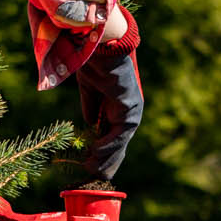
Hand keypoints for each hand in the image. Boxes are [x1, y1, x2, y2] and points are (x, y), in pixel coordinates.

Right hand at [76, 8, 141, 180]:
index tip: (91, 163)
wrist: (99, 44)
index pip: (111, 133)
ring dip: (106, 159)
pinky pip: (118, 134)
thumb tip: (90, 124)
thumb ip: (92, 106)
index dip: (102, 149)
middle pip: (117, 141)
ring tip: (93, 172)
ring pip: (119, 142)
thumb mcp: (89, 88)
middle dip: (106, 159)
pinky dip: (107, 147)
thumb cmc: (93, 61)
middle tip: (95, 176)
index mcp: (118, 104)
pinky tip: (95, 157)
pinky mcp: (129, 109)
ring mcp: (131, 110)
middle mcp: (128, 109)